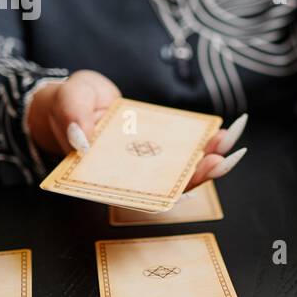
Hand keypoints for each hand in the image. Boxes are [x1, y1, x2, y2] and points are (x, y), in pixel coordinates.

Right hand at [26, 71, 247, 189]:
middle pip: (169, 185)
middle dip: (198, 175)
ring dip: (210, 160)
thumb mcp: (67, 101)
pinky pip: (185, 150)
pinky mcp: (159, 146)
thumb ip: (72, 117)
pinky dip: (206, 144)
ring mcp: (148, 161)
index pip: (138, 194)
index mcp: (106, 175)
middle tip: (220, 160)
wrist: (75, 101)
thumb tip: (82, 139)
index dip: (164, 196)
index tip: (188, 191)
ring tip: (230, 144)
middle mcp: (132, 173)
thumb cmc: (68, 104)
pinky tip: (225, 135)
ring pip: (182, 171)